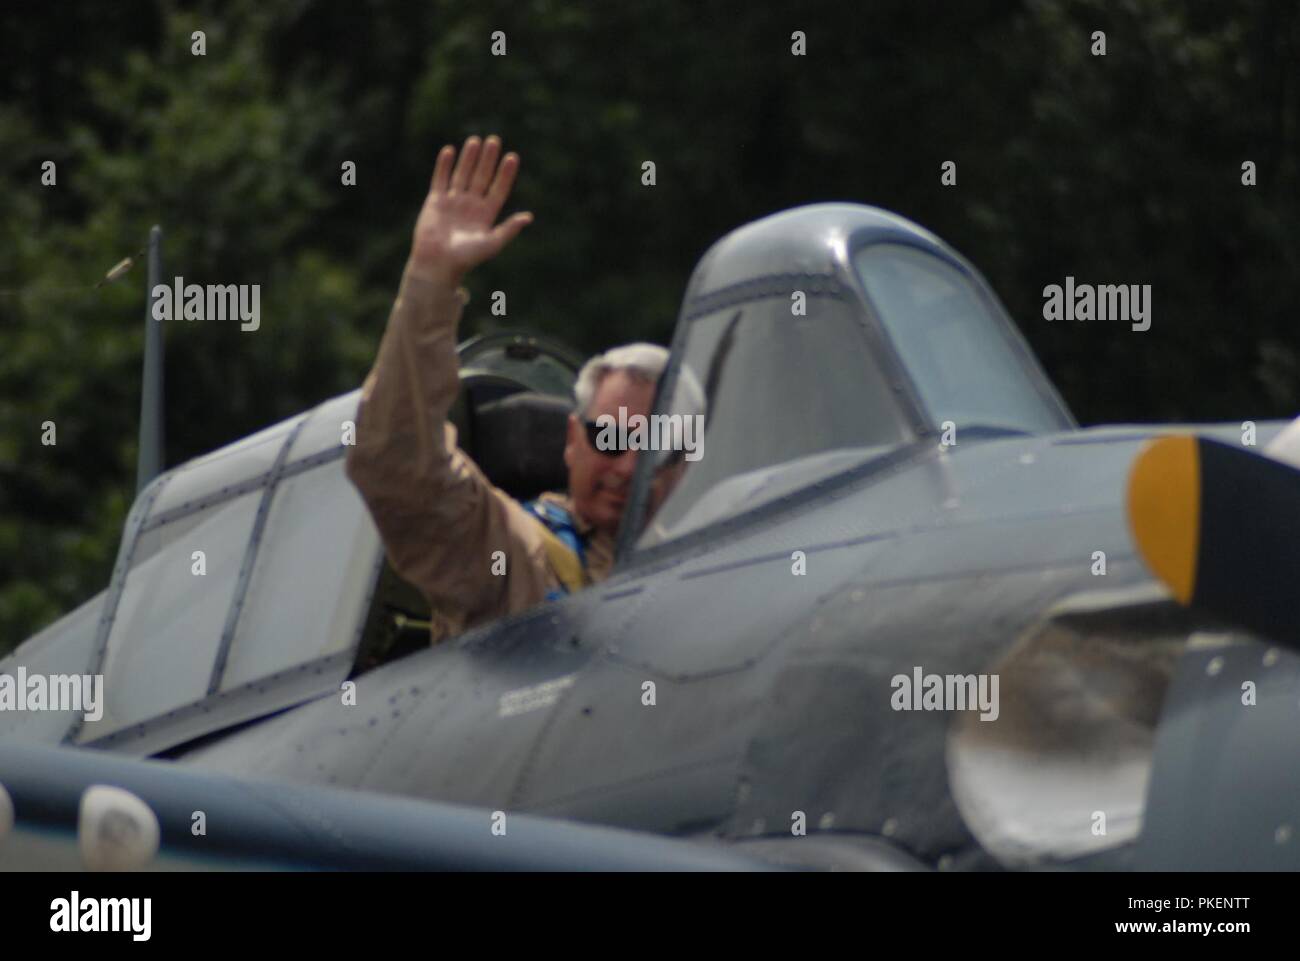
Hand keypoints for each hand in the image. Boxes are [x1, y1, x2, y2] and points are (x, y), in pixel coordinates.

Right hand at [408, 135, 532, 285]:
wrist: (438, 264)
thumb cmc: (466, 258)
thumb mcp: (492, 243)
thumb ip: (509, 229)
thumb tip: (529, 217)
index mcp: (486, 215)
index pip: (498, 189)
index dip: (505, 174)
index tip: (512, 157)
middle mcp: (471, 205)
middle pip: (481, 177)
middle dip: (488, 160)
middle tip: (494, 140)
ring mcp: (453, 202)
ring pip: (462, 174)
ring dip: (469, 158)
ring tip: (475, 140)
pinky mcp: (436, 201)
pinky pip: (441, 179)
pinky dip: (444, 166)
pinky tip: (450, 151)